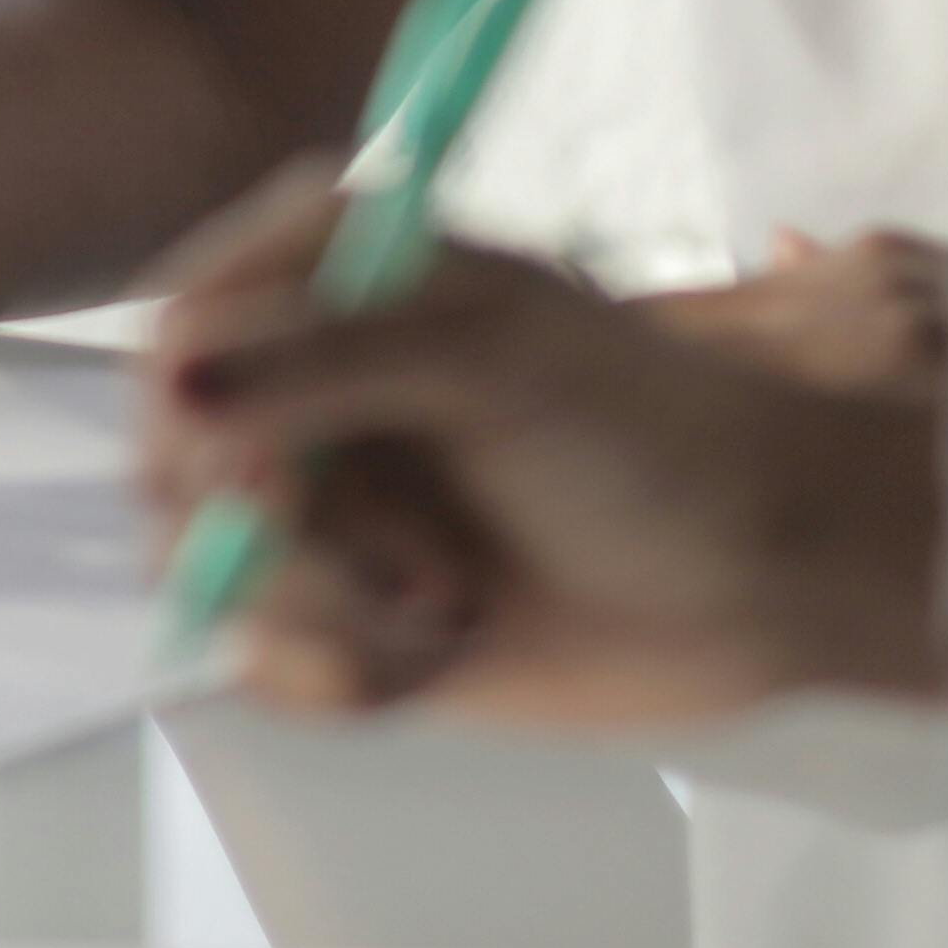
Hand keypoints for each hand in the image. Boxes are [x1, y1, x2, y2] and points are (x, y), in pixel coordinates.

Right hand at [127, 164, 947, 728]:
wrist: (772, 576)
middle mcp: (316, 384)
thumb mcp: (487, 359)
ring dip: (325, 608)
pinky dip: (343, 672)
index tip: (266, 477)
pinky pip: (273, 660)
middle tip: (389, 565)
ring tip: (446, 600)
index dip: (196, 413)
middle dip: (274, 532)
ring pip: (216, 573)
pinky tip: (434, 653)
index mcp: (334, 275)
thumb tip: (176, 388)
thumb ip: (320, 360)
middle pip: (176, 462)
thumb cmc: (653, 435)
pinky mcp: (358, 614)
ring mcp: (336, 505)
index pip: (181, 328)